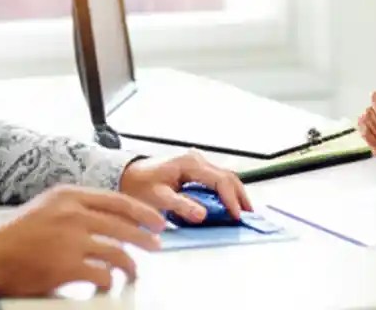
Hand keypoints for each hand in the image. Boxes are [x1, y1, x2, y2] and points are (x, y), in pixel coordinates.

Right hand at [0, 185, 165, 296]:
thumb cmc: (14, 236)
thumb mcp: (46, 207)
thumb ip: (74, 207)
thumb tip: (106, 218)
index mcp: (68, 196)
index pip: (116, 201)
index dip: (141, 211)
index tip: (155, 220)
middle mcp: (72, 214)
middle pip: (123, 225)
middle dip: (145, 237)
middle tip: (156, 244)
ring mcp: (71, 240)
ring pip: (117, 251)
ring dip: (131, 264)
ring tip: (134, 270)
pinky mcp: (67, 266)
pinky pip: (102, 274)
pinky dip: (109, 280)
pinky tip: (109, 283)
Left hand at [119, 151, 251, 221]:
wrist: (127, 174)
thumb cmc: (140, 183)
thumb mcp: (157, 197)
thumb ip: (180, 205)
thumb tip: (202, 214)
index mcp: (190, 163)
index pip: (220, 180)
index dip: (231, 199)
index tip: (237, 215)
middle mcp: (196, 160)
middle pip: (228, 177)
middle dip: (240, 196)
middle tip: (248, 215)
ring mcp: (197, 163)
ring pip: (224, 177)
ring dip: (235, 194)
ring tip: (243, 212)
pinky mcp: (195, 170)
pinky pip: (216, 180)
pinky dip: (226, 192)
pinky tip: (229, 205)